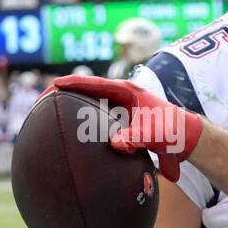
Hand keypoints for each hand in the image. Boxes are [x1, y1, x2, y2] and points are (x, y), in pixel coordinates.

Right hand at [49, 75, 201, 182]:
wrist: (186, 137)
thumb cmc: (172, 132)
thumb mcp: (154, 135)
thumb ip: (136, 138)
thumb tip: (115, 144)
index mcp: (128, 92)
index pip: (95, 84)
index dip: (74, 83)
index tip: (55, 84)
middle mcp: (121, 95)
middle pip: (86, 89)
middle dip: (64, 91)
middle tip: (41, 98)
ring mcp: (119, 105)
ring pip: (90, 101)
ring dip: (70, 104)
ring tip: (46, 110)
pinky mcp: (119, 117)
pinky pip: (95, 114)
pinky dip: (81, 117)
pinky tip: (68, 127)